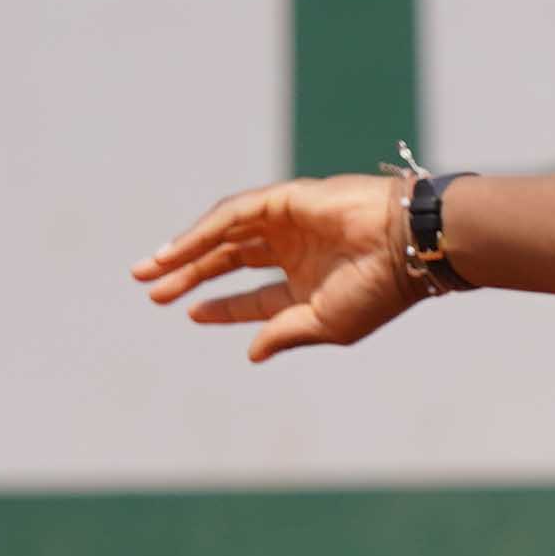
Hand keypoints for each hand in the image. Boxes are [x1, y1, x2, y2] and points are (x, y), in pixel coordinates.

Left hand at [134, 173, 420, 361]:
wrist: (404, 248)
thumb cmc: (376, 291)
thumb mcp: (324, 324)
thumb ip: (283, 334)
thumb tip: (252, 353)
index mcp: (307, 286)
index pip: (253, 297)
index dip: (221, 306)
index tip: (190, 312)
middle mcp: (293, 253)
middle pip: (227, 262)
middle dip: (187, 275)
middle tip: (149, 290)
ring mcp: (286, 225)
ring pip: (222, 237)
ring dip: (184, 252)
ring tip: (150, 271)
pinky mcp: (282, 201)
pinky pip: (231, 217)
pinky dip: (201, 233)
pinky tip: (176, 252)